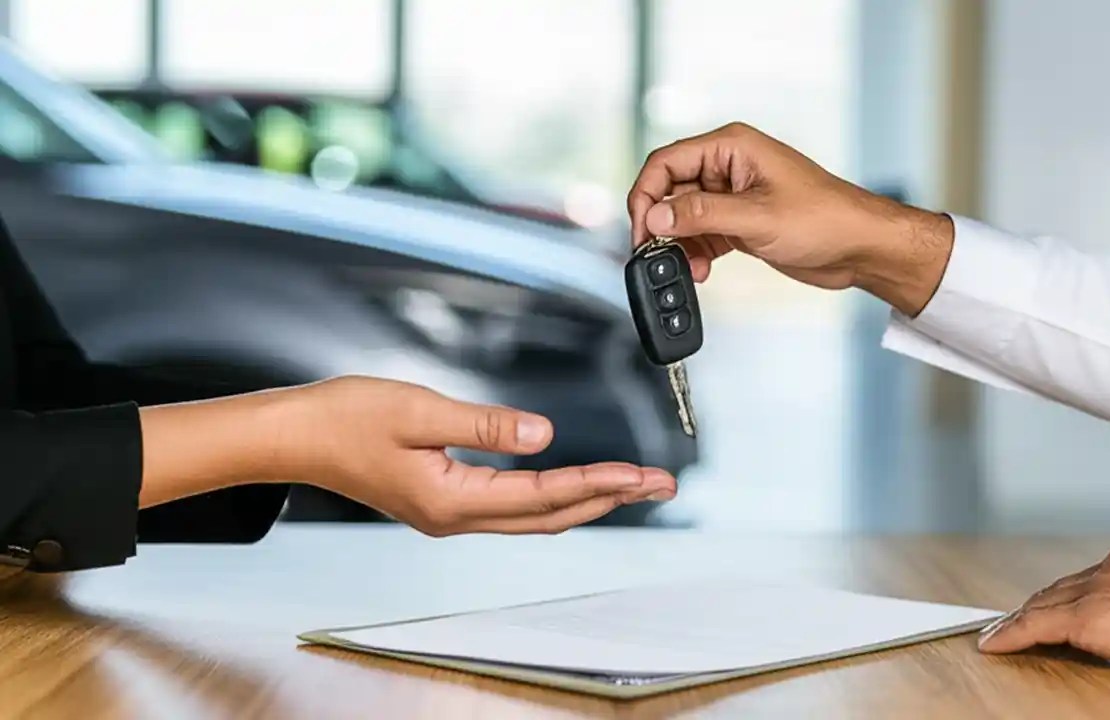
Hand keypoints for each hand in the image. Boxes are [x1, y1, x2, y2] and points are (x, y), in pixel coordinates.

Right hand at [140, 376, 676, 535]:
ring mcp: (448, 513)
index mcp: (453, 499)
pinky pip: (511, 507)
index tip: (642, 476)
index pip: (544, 494)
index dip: (598, 483)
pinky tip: (567, 486)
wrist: (294, 436)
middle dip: (609, 499)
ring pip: (533, 515)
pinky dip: (550, 497)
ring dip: (584, 500)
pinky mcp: (440, 500)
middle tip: (659, 486)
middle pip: (550, 515)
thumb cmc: (345, 418)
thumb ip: (485, 425)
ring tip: (628, 485)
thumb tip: (544, 433)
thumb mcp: (419, 410)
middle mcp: (456, 516)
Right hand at [627, 122, 954, 313]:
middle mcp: (729, 167)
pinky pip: (702, 234)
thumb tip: (655, 217)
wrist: (860, 247)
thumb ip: (701, 216)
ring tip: (688, 268)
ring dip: (679, 244)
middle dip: (661, 224)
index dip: (646, 195)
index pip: (667, 162)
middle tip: (655, 253)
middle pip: (671, 190)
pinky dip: (696, 253)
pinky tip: (701, 270)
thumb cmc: (826, 219)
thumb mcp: (756, 218)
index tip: (641, 229)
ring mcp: (734, 196)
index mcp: (732, 147)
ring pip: (684, 217)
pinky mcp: (741, 223)